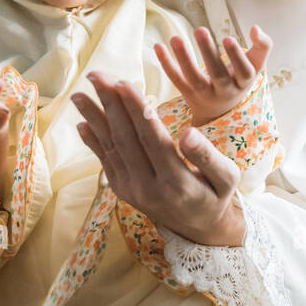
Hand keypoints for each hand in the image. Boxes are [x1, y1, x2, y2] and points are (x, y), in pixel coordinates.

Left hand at [71, 74, 244, 245]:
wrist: (200, 229)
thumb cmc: (216, 194)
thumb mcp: (227, 177)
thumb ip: (207, 156)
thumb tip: (188, 132)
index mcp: (176, 182)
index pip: (151, 137)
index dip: (135, 109)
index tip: (123, 82)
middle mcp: (148, 188)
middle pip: (125, 139)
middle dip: (109, 105)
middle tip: (96, 76)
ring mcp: (132, 191)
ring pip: (111, 149)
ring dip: (93, 119)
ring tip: (78, 95)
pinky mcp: (123, 191)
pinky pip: (106, 162)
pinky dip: (93, 141)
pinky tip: (82, 121)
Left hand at [154, 25, 271, 125]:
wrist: (220, 110)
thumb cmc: (239, 78)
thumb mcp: (255, 65)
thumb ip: (262, 46)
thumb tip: (256, 27)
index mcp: (243, 83)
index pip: (244, 72)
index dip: (236, 56)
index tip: (228, 38)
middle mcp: (224, 92)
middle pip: (217, 75)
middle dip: (208, 53)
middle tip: (200, 29)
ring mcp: (204, 95)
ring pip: (193, 79)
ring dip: (183, 58)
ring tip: (175, 37)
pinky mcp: (187, 94)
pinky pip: (175, 79)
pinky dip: (166, 64)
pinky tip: (158, 46)